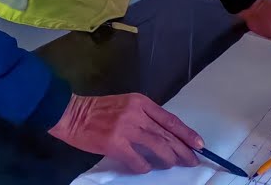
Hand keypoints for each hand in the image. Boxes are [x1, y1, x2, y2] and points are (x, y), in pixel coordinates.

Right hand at [48, 93, 203, 173]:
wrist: (71, 114)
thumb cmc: (98, 110)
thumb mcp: (126, 104)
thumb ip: (144, 116)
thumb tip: (164, 134)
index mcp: (141, 102)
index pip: (170, 119)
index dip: (186, 133)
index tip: (199, 144)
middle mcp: (137, 113)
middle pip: (167, 135)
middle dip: (183, 149)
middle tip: (193, 160)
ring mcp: (126, 129)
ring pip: (158, 146)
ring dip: (169, 158)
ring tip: (175, 165)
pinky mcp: (115, 144)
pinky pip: (137, 160)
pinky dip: (145, 167)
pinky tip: (147, 169)